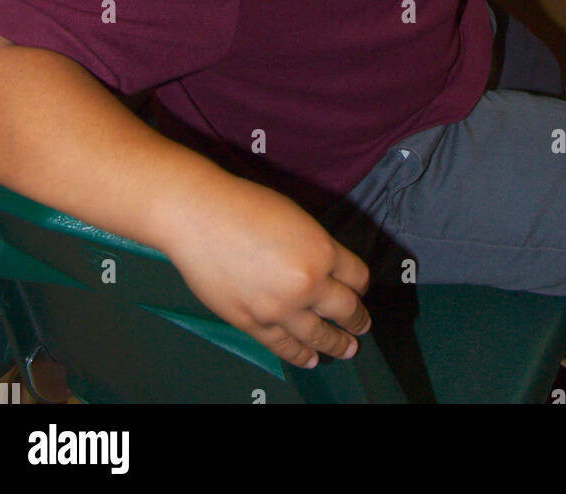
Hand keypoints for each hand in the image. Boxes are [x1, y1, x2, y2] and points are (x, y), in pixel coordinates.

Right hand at [165, 172, 370, 368]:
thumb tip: (325, 270)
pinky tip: (311, 359)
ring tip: (347, 350)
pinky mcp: (253, 323)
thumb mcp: (298, 218)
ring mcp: (280, 308)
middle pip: (345, 309)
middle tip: (363, 326)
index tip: (361, 290)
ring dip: (337, 344)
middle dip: (357, 319)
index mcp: (322, 251)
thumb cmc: (246, 206)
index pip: (358, 277)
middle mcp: (307, 284)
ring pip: (319, 335)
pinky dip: (301, 355)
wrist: (202, 218)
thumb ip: (316, 247)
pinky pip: (284, 346)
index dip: (362, 285)